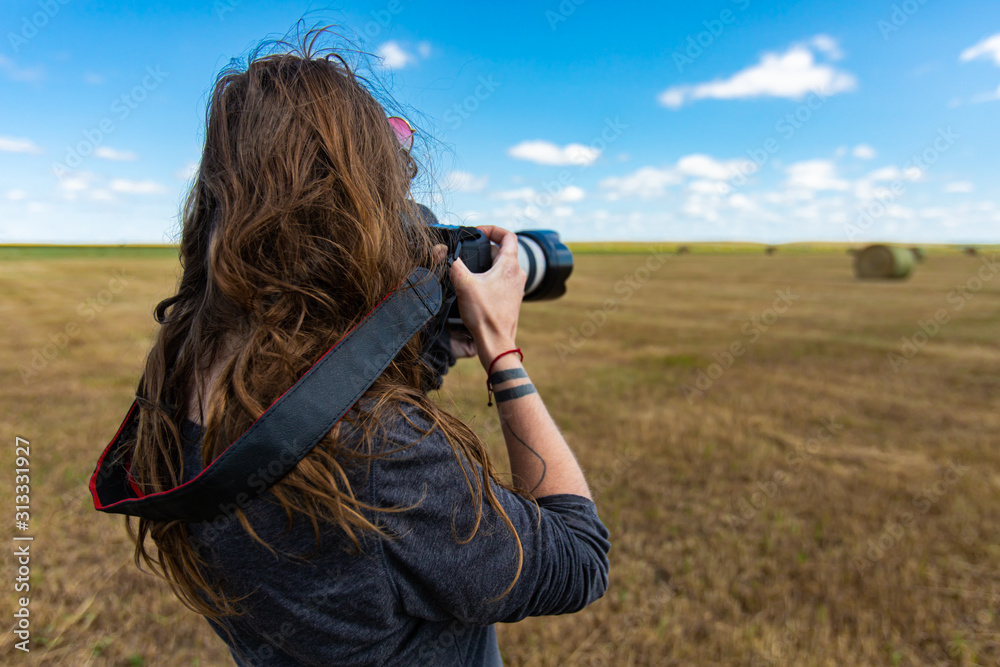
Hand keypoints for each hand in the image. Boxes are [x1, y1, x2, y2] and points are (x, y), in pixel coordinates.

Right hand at [448, 226, 526, 369]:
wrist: (496, 342)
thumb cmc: (485, 315)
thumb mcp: (464, 285)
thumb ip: (453, 264)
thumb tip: (442, 251)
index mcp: (510, 266)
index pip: (508, 236)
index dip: (492, 229)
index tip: (477, 232)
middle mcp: (517, 274)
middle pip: (503, 251)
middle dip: (484, 248)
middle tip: (468, 251)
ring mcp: (516, 287)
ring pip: (502, 266)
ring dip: (487, 263)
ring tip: (469, 269)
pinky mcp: (512, 298)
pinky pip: (502, 280)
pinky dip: (490, 277)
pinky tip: (476, 286)